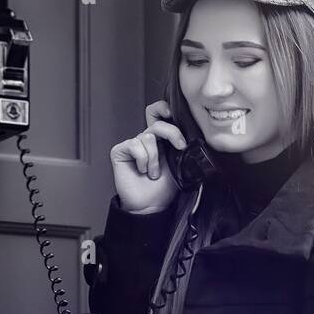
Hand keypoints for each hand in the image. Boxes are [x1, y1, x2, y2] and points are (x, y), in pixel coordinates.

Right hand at [109, 99, 187, 213]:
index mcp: (161, 139)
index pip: (159, 113)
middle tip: (180, 147)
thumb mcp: (180, 164)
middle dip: (171, 132)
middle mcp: (147, 139)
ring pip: (147, 136)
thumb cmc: (164, 187)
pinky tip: (142, 170)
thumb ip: (182, 148)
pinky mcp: (120, 151)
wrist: (150, 205)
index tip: (173, 114)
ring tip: (153, 173)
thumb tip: (194, 136)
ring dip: (155, 158)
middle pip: (157, 122)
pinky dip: (142, 159)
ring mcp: (133, 144)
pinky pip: (134, 145)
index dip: (163, 108)